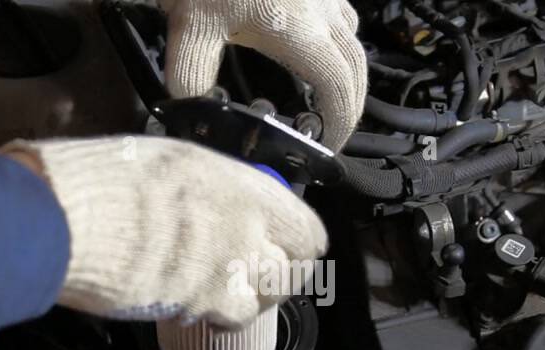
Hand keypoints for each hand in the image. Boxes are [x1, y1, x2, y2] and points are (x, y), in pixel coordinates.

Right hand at [1, 136, 327, 328]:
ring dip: (248, 299)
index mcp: (241, 187)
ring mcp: (224, 273)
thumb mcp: (170, 160)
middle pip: (294, 271)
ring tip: (223, 288)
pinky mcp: (197, 306)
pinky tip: (193, 301)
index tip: (292, 244)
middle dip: (279, 275)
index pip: (306, 228)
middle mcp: (244, 231)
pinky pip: (224, 320)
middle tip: (259, 271)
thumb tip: (220, 196)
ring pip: (263, 302)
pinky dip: (214, 317)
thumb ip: (210, 184)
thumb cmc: (102, 179)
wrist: (67, 219)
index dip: (301, 241)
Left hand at [158, 0, 367, 151]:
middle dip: (350, 105)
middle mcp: (323, 12)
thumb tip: (188, 112)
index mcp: (300, 33)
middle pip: (357, 69)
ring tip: (326, 94)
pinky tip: (313, 43)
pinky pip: (340, 13)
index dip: (340, 124)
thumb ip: (189, 77)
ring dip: (347, 71)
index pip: (339, 90)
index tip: (328, 142)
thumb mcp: (189, 26)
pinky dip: (336, 39)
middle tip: (332, 128)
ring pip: (353, 38)